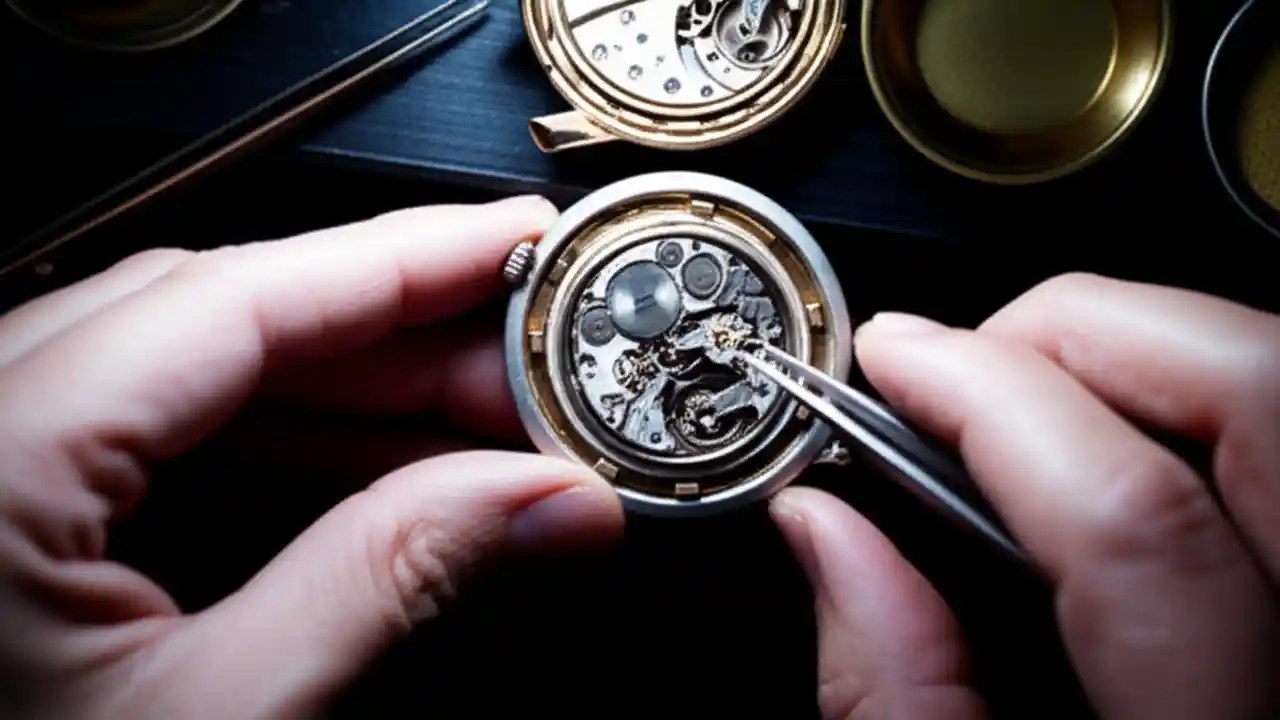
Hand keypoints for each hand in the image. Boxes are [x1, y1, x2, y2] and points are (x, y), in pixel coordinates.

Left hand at [0, 197, 623, 718]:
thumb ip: (386, 581)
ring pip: (189, 367)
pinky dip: (275, 433)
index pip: (236, 297)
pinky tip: (368, 462)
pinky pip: (155, 430)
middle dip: (391, 328)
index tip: (511, 241)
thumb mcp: (216, 716)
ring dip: (343, 383)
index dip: (401, 257)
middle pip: (218, 314)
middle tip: (521, 361)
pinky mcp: (4, 504)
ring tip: (470, 419)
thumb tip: (538, 500)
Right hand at [772, 273, 1278, 718]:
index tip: (893, 361)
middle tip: (964, 360)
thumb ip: (893, 695)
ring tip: (1024, 394)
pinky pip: (1279, 445)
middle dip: (1083, 329)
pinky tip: (1108, 445)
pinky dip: (1191, 405)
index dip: (989, 400)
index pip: (1130, 512)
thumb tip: (826, 530)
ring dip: (1142, 352)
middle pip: (1255, 391)